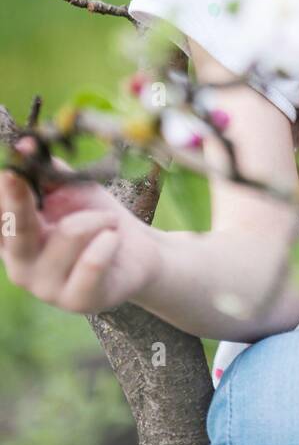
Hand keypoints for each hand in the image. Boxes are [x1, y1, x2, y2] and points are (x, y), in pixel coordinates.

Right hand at [0, 137, 159, 313]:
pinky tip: (112, 242)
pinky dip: (109, 240)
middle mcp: (21, 267)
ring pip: (69, 234)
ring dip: (98, 218)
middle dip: (18, 199)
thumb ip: (46, 169)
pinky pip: (93, 260)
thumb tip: (25, 143)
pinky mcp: (78, 301)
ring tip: (107, 223)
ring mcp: (47, 288)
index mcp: (13, 239)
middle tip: (17, 174)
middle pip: (17, 231)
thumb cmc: (96, 217)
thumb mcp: (70, 188)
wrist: (138, 251)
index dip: (3, 195)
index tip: (6, 171)